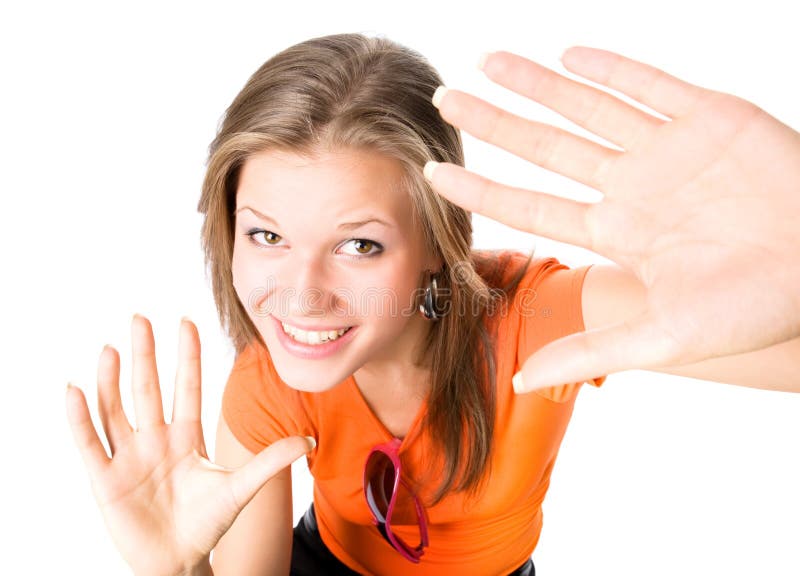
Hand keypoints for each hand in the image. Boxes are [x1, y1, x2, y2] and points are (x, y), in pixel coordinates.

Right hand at [66, 315, 312, 575]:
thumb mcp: (240, 488)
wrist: (179, 561)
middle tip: (140, 317)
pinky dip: (80, 417)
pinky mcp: (106, 479)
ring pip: (117, 409)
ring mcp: (130, 456)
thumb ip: (271, 461)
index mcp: (186, 436)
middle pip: (148, 388)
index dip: (186, 356)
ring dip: (111, 379)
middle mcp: (156, 439)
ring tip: (111, 348)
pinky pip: (91, 442)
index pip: (186, 387)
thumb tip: (310, 440)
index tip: (186, 321)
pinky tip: (74, 389)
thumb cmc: (209, 523)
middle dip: (145, 354)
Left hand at [427, 48, 799, 390]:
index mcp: (617, 231)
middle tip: (444, 100)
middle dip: (494, 122)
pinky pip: (653, 85)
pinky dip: (613, 68)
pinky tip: (570, 55)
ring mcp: (668, 148)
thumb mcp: (665, 335)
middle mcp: (631, 185)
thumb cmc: (754, 306)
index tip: (434, 176)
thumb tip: (522, 378)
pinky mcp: (711, 117)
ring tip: (487, 61)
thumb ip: (592, 350)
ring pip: (588, 106)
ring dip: (538, 84)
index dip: (482, 190)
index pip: (531, 205)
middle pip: (545, 147)